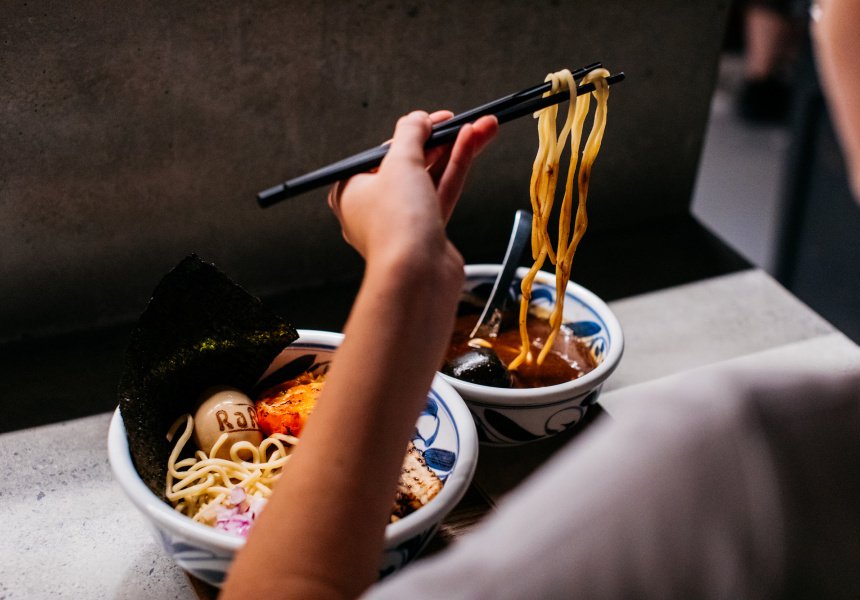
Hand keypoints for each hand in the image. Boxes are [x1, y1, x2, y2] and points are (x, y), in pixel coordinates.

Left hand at [328, 110, 497, 262]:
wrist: (418, 276)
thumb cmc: (396, 227)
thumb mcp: (399, 162)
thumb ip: (410, 133)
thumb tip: (417, 120)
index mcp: (351, 191)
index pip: (385, 152)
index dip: (414, 132)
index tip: (436, 119)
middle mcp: (374, 208)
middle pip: (412, 163)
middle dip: (442, 140)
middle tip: (463, 122)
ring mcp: (403, 222)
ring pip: (431, 177)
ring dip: (456, 151)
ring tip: (481, 128)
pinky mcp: (427, 233)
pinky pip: (442, 194)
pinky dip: (457, 170)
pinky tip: (473, 147)